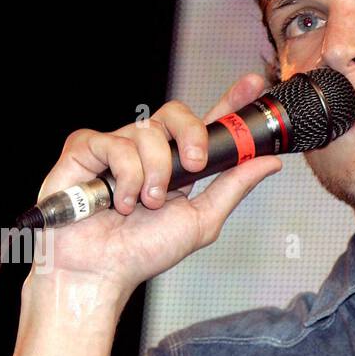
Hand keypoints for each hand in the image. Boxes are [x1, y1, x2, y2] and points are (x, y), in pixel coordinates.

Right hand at [28, 73, 282, 298]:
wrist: (100, 270)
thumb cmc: (143, 252)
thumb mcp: (201, 221)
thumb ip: (232, 187)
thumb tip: (269, 162)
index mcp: (179, 167)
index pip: (206, 126)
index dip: (229, 102)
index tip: (254, 85)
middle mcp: (149, 152)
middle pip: (176, 113)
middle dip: (192, 135)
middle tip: (195, 166)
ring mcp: (117, 148)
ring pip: (148, 132)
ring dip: (153, 174)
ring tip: (143, 206)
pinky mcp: (85, 149)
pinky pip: (114, 143)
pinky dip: (124, 176)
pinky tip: (117, 201)